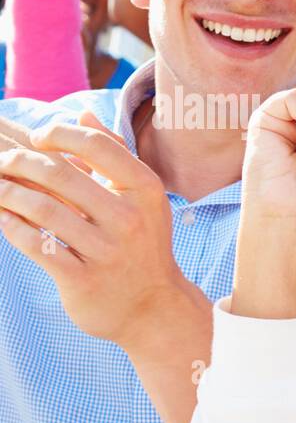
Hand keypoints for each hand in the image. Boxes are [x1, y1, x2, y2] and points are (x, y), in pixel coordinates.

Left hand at [0, 110, 198, 351]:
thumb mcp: (141, 199)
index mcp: (145, 191)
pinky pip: (35, 244)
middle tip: (1, 160)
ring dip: (7, 193)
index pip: (94, 145)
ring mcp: (106, 251)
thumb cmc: (141, 244)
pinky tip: (3, 217)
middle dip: (19, 160)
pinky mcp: (83, 279)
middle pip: (59, 174)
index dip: (58, 133)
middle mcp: (129, 218)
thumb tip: (83, 115)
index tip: (38, 137)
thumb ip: (114, 155)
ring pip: (40, 209)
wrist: (153, 307)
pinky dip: (12, 226)